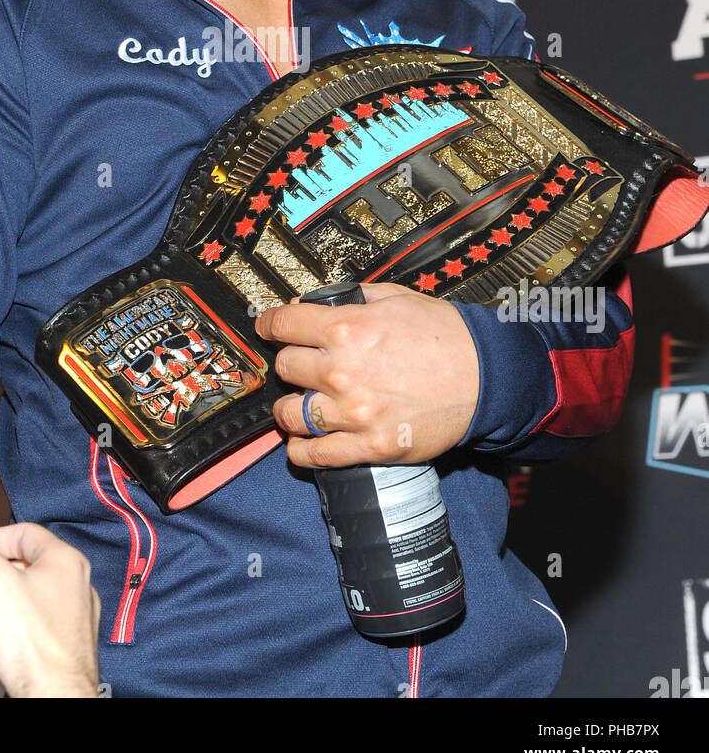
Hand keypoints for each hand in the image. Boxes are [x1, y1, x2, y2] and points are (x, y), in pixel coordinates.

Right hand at [0, 496, 100, 698]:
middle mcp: (75, 587)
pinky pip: (31, 637)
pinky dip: (5, 639)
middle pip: (21, 570)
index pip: (23, 533)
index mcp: (64, 561)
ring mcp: (73, 621)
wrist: (53, 698)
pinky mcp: (65, 652)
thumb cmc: (32, 643)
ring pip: (24, 605)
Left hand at [254, 281, 479, 466]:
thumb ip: (349, 298)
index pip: (282, 324)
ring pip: (290, 414)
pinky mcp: (369, 446)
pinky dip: (300, 451)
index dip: (269, 324)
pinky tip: (301, 443)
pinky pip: (314, 454)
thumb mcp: (395, 297)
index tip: (267, 327)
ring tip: (297, 406)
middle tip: (300, 366)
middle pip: (284, 368)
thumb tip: (313, 303)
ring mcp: (354, 412)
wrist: (485, 377)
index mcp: (346, 327)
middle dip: (289, 364)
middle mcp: (342, 370)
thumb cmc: (444, 336)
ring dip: (288, 409)